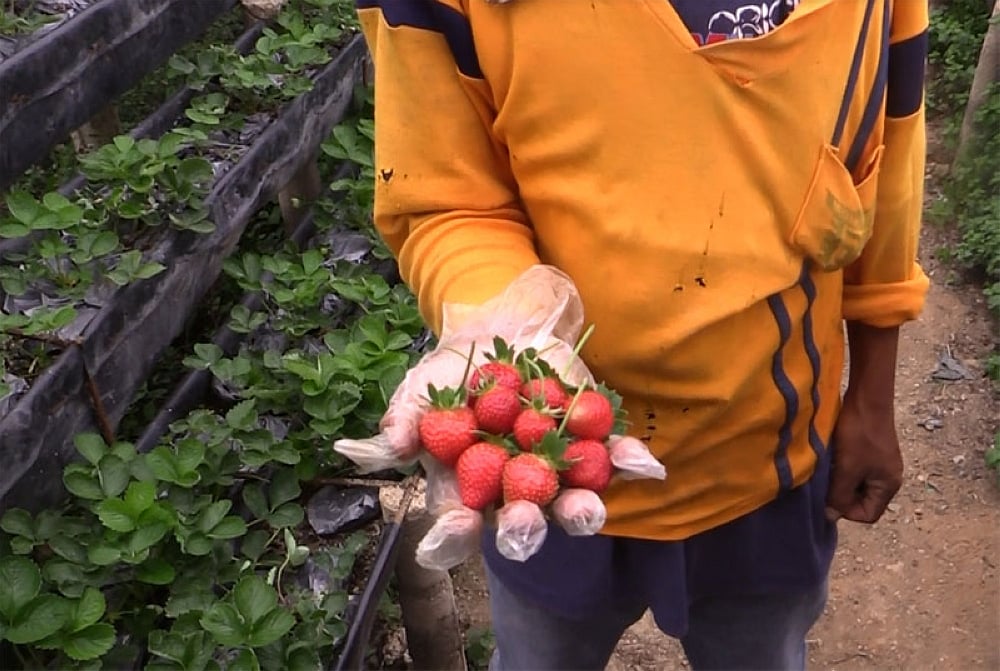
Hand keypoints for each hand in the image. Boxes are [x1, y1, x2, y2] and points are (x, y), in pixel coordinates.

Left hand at [825, 394, 902, 523]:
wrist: (867, 399)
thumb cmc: (859, 435)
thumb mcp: (847, 469)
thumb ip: (839, 495)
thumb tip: (831, 517)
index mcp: (888, 486)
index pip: (868, 515)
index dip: (847, 511)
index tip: (830, 496)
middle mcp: (888, 477)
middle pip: (862, 500)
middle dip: (842, 494)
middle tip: (827, 481)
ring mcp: (881, 464)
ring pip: (856, 484)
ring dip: (840, 480)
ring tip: (830, 468)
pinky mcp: (872, 451)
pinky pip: (856, 469)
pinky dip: (843, 467)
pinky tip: (833, 458)